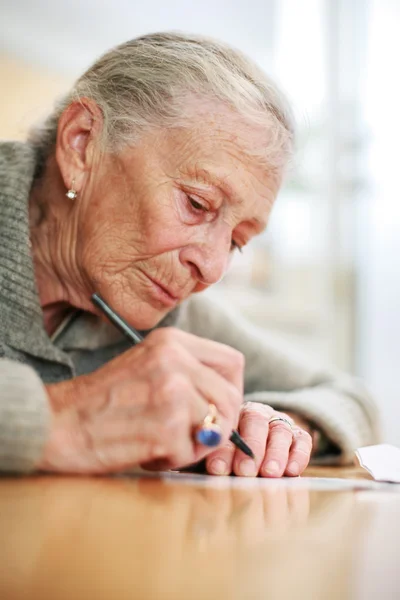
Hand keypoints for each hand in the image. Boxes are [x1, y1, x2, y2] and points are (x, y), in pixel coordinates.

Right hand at [40, 328, 243, 473]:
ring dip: (193, 445)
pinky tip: (146, 451)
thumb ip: (187, 372)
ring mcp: (171, 393)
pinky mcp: (164, 428)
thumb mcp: (147, 365)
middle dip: (218, 425)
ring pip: (216, 428)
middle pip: (231, 399)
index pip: (233, 362)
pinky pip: (191, 453)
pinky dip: (171, 460)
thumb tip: (229, 400)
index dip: (232, 390)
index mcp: (172, 341)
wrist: (58, 422)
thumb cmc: (102, 399)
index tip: (217, 408)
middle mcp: (175, 361)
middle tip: (191, 436)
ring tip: (162, 442)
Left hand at [205, 402, 312, 476]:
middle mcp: (257, 414)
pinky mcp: (299, 435)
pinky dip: (298, 455)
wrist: (256, 451)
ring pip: (280, 431)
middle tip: (245, 471)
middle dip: (251, 449)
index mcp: (232, 414)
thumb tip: (212, 472)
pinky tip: (291, 471)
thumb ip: (215, 462)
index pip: (228, 426)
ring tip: (269, 473)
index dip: (223, 449)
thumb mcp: (220, 457)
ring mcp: (279, 423)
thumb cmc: (230, 458)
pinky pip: (302, 440)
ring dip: (275, 453)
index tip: (217, 469)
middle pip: (256, 421)